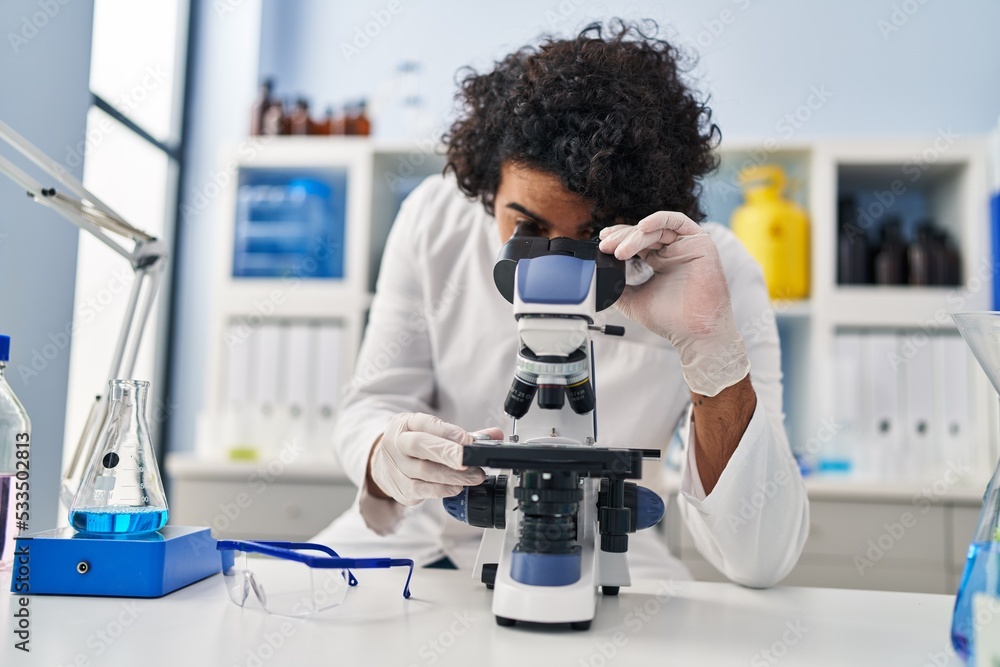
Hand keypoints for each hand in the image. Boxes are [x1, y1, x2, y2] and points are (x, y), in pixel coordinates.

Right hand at [366, 412, 501, 505]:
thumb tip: (496, 435)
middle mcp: (397, 443)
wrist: (384, 462)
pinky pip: (420, 490)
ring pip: (422, 472)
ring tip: (474, 477)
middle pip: (420, 446)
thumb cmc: (416, 444)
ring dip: (451, 477)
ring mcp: (395, 466)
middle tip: (469, 461)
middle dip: (446, 453)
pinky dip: (440, 490)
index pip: (426, 424)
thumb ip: (465, 435)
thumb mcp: (434, 432)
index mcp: (407, 423)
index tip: (468, 440)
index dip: (448, 432)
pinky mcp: (399, 487)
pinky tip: (456, 489)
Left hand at [598, 211, 749, 396]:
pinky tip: (642, 227)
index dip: (619, 239)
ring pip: (656, 229)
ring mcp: (687, 245)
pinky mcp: (700, 243)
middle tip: (606, 247)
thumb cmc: (671, 320)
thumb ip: (617, 287)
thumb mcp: (633, 301)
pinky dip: (658, 219)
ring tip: (620, 251)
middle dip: (622, 238)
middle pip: (644, 234)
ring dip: (634, 236)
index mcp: (660, 261)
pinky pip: (678, 221)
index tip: (603, 245)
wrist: (694, 333)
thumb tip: (597, 277)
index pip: (637, 241)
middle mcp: (673, 251)